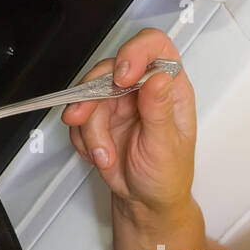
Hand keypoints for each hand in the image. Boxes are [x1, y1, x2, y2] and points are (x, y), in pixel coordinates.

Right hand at [62, 27, 196, 215]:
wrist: (146, 202)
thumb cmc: (167, 175)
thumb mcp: (165, 146)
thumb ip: (159, 111)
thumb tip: (158, 78)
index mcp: (170, 89)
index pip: (155, 48)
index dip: (136, 52)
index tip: (122, 75)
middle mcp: (144, 90)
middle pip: (111, 68)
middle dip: (94, 95)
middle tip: (87, 118)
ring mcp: (120, 102)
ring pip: (90, 94)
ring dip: (90, 128)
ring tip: (103, 154)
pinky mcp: (101, 118)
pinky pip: (80, 117)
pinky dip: (83, 138)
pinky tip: (99, 154)